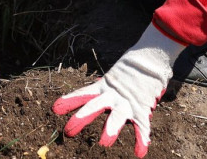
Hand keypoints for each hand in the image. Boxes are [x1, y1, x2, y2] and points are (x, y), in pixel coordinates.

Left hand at [53, 25, 184, 156]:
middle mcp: (112, 95)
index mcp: (103, 86)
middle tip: (68, 131)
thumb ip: (104, 88)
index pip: (83, 93)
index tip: (55, 109)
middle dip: (81, 119)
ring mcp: (127, 102)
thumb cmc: (131, 68)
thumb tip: (95, 95)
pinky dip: (142, 140)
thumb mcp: (113, 77)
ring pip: (116, 117)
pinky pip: (143, 126)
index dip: (69, 101)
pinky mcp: (142, 108)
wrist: (151, 57)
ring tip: (104, 144)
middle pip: (94, 107)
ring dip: (110, 129)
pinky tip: (140, 153)